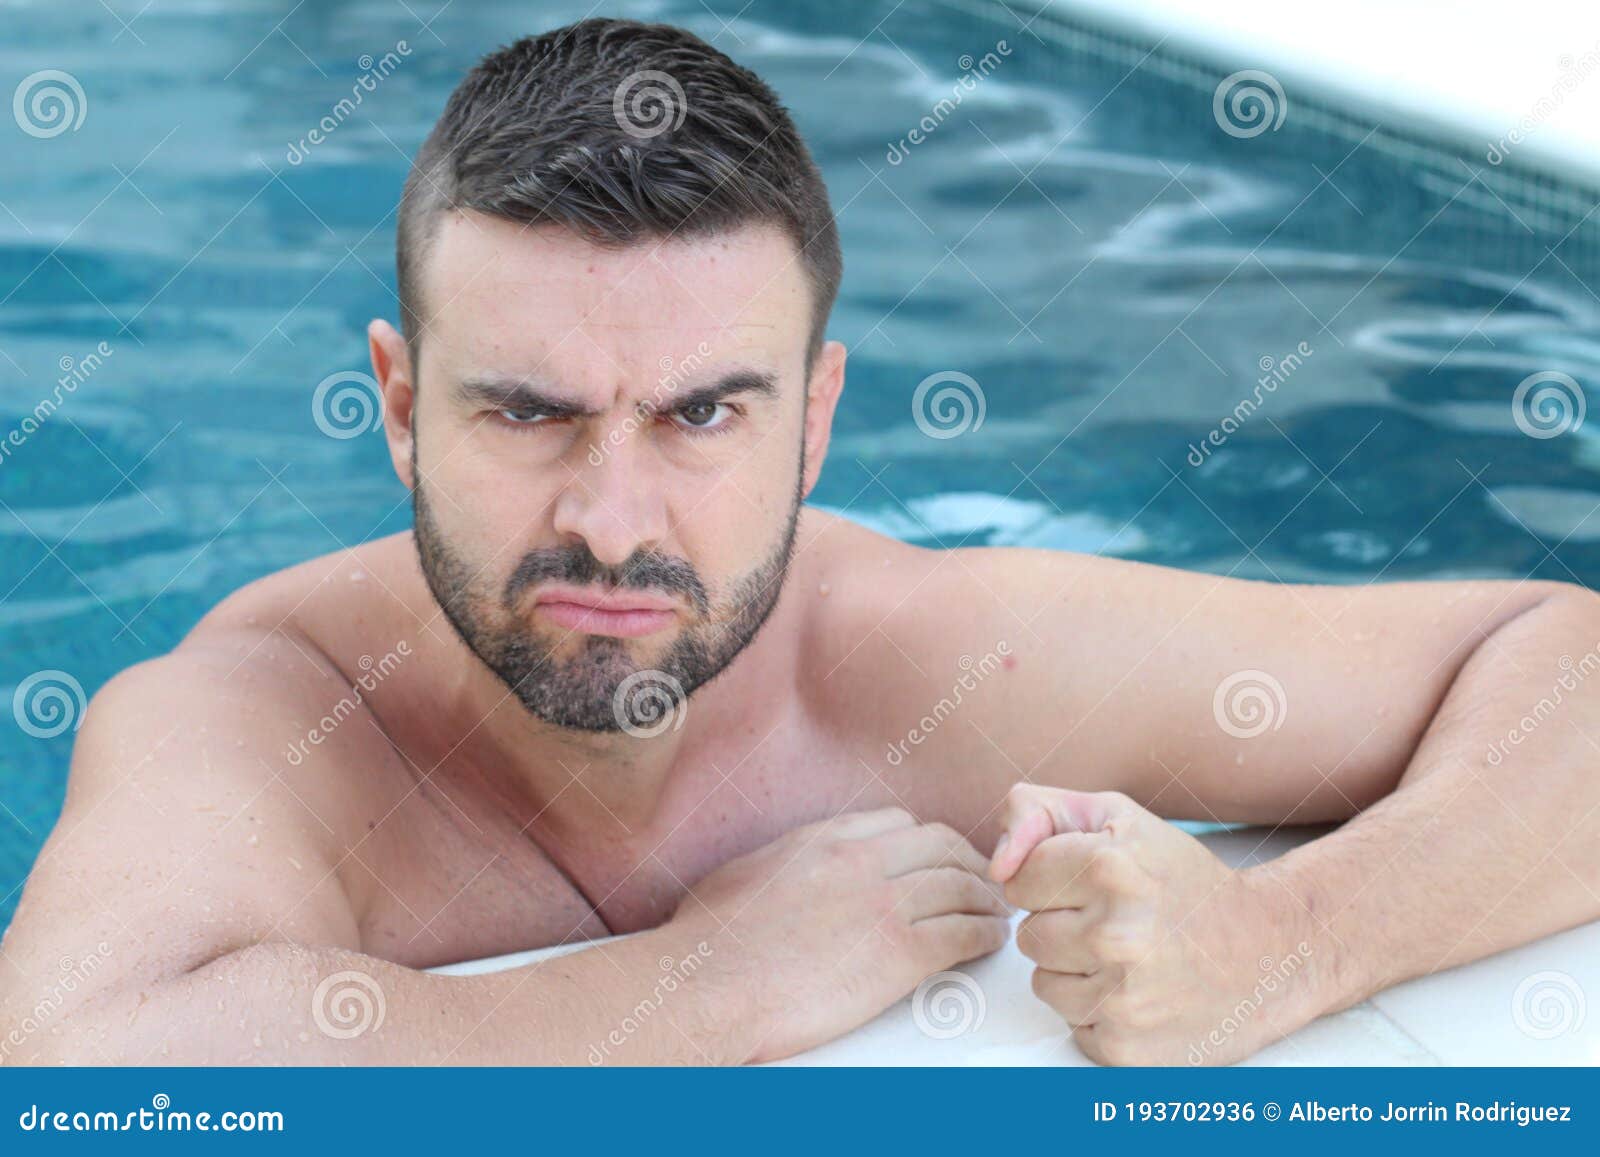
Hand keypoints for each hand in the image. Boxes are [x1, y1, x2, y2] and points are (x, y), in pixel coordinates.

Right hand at [670, 807, 1008, 1062]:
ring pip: (960, 887)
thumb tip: (780, 873)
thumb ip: (779, 864)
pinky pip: (961, 935)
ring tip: (997, 914)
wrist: (707, 985)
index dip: (926, 842)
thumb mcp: (742, 874)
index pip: (897, 822)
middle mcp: (858, 861)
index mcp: (821, 840)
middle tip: (982, 883)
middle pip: (940, 845)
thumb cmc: (706, 943)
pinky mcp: (897, 954)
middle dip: (969, 863)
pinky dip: (983, 936)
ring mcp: (881, 904)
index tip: (937, 859)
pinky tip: (990, 943)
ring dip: (986, 900)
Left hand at [990, 784, 1315, 1064]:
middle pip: (1027, 935)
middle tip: (1118, 922)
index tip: (1092, 883)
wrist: (1268, 951)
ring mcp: (1122, 998)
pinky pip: (1072, 1026)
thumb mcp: (1116, 817)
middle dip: (1062, 926)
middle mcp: (1116, 936)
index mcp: (1110, 868)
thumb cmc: (1183, 881)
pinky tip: (1141, 993)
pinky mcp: (1126, 1048)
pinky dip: (1099, 1013)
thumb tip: (996, 866)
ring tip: (1131, 958)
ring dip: (1076, 972)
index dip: (1050, 880)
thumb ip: (1038, 813)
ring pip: (1044, 984)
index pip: (1016, 880)